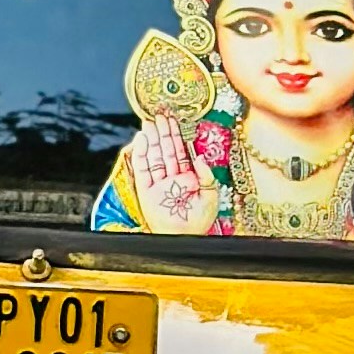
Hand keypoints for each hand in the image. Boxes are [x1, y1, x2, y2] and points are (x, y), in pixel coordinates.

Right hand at [128, 115, 205, 229]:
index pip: (180, 152)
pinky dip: (141, 154)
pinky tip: (142, 140)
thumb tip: (200, 158)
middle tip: (159, 114)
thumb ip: (207, 176)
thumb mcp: (211, 196)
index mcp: (187, 178)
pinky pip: (142, 169)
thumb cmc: (199, 222)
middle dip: (162, 132)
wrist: (183, 239)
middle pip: (165, 150)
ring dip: (151, 139)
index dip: (177, 136)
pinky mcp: (145, 191)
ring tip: (149, 122)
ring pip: (153, 156)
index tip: (173, 119)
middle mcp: (171, 178)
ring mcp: (157, 184)